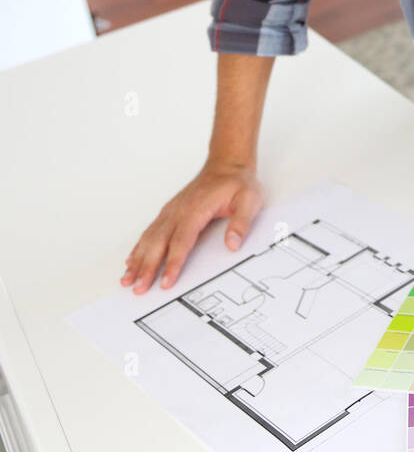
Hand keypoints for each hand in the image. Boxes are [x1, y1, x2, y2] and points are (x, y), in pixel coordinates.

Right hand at [120, 160, 263, 293]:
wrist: (227, 163)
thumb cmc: (237, 182)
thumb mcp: (249, 200)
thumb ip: (241, 222)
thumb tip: (233, 244)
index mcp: (197, 209)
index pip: (182, 241)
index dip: (173, 263)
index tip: (166, 283)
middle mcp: (179, 210)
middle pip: (159, 243)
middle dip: (147, 267)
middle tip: (138, 288)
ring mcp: (172, 211)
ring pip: (151, 238)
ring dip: (138, 260)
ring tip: (127, 279)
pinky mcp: (170, 211)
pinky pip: (151, 231)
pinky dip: (139, 247)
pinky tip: (132, 259)